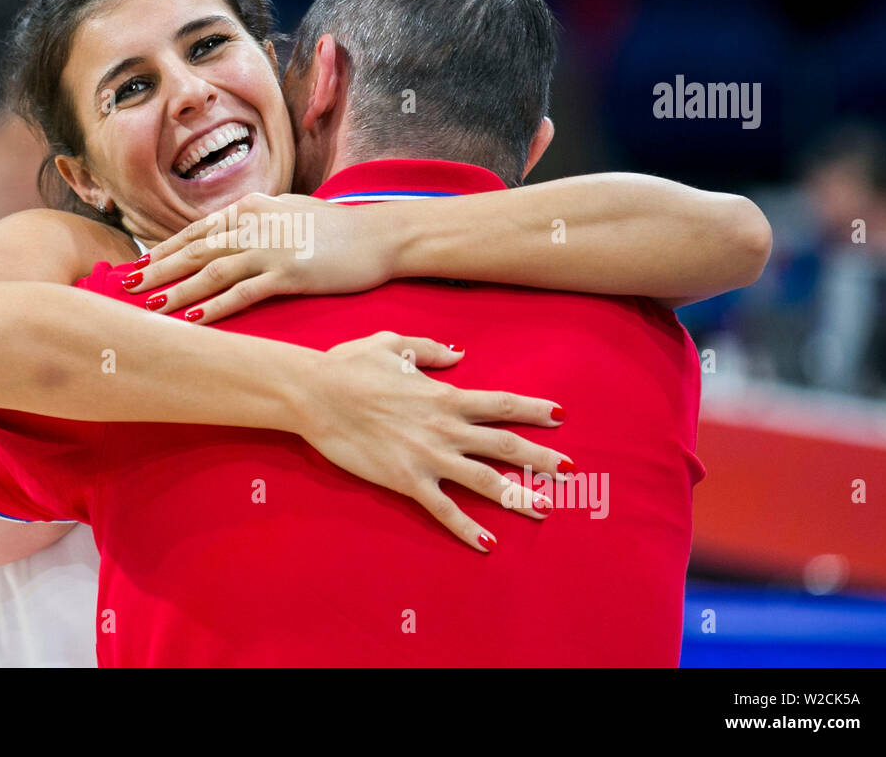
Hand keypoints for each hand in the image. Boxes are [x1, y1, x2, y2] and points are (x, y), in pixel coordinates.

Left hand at [128, 192, 393, 321]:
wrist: (380, 237)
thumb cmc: (338, 228)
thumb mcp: (291, 212)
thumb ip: (259, 218)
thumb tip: (234, 227)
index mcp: (253, 209)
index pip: (198, 231)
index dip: (166, 249)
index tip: (141, 264)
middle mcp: (256, 225)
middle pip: (196, 250)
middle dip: (159, 269)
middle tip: (127, 286)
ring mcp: (271, 248)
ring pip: (212, 271)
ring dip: (178, 290)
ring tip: (150, 308)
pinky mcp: (289, 274)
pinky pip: (243, 293)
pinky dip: (214, 306)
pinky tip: (193, 319)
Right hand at [290, 332, 572, 551]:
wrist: (315, 394)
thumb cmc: (348, 365)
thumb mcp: (391, 343)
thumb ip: (428, 349)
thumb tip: (457, 353)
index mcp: (444, 395)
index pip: (501, 404)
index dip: (533, 410)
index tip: (560, 415)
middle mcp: (445, 428)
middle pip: (505, 445)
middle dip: (540, 458)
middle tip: (570, 471)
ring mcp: (428, 456)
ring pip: (485, 481)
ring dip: (518, 495)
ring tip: (545, 509)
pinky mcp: (406, 480)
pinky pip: (443, 509)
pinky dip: (466, 527)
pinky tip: (486, 542)